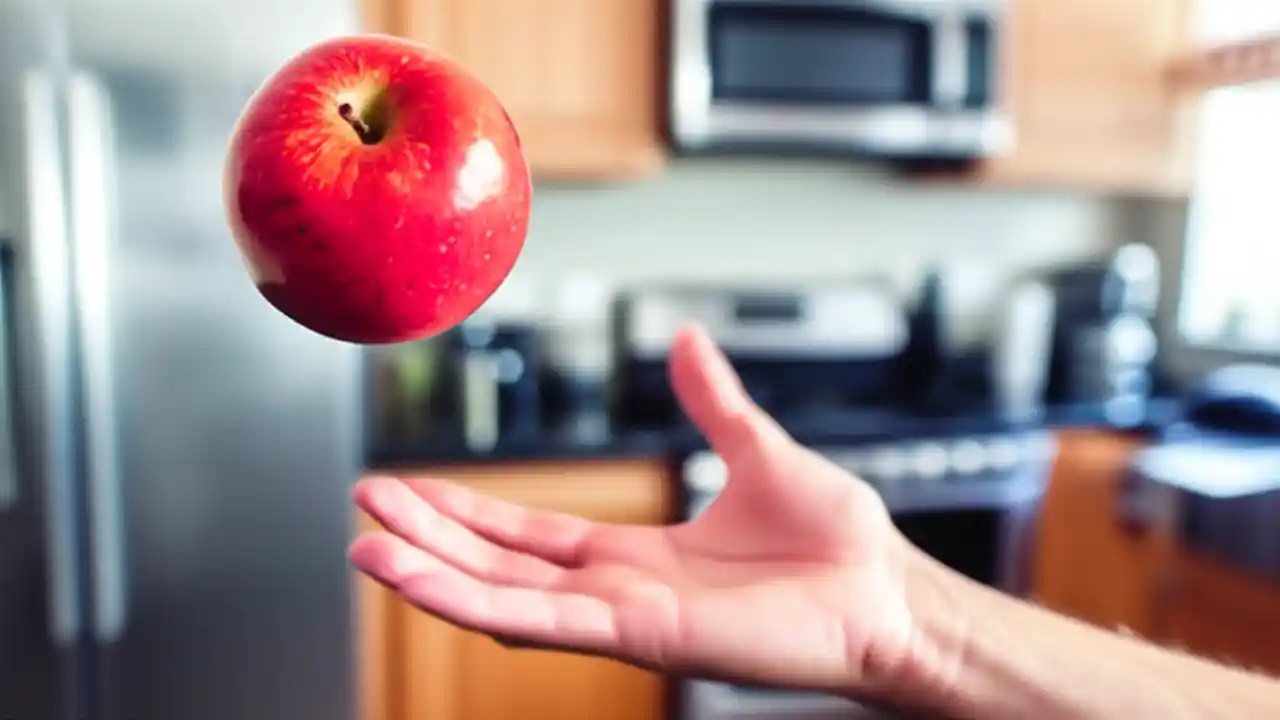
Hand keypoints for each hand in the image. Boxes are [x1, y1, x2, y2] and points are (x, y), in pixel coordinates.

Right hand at [350, 325, 941, 701]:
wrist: (887, 591)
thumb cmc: (834, 540)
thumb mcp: (755, 449)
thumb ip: (712, 402)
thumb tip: (686, 339)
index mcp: (637, 555)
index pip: (529, 534)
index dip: (468, 514)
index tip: (412, 488)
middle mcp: (620, 592)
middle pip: (499, 567)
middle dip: (430, 538)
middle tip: (365, 508)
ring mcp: (627, 621)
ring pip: (505, 600)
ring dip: (432, 574)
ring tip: (366, 547)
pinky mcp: (647, 639)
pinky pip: (544, 622)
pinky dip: (476, 603)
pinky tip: (421, 579)